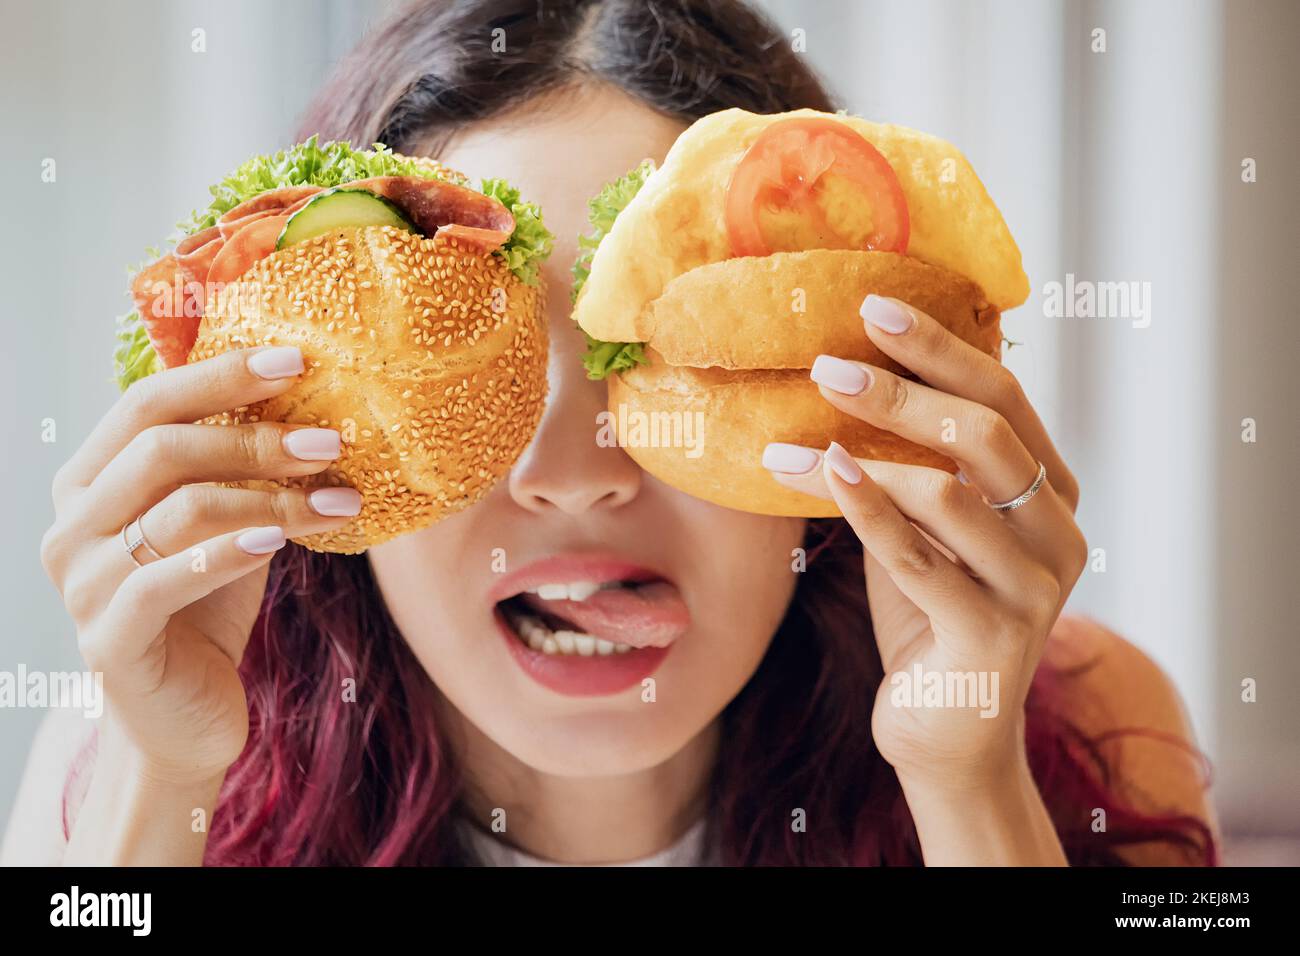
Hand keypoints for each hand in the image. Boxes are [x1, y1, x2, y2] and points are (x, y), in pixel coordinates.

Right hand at [40, 346, 360, 784]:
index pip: (146, 403)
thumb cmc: (209, 609)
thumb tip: (312, 400)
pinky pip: (168, 581)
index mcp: (90, 482)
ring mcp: (81, 583)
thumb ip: (241, 470)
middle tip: (331, 441)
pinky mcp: (108, 640)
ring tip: (339, 499)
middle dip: (256, 437)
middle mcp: (72, 524)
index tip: (296, 360)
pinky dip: (230, 554)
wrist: (186, 717)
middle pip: (162, 448)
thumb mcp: (228, 525)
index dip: (218, 375)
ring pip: (178, 510)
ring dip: (270, 498)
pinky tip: (282, 542)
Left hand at [764, 295, 1086, 791]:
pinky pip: (919, 558)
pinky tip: (819, 473)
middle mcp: (1058, 533)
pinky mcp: (991, 636)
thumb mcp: (931, 526)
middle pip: (984, 433)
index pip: (1003, 398)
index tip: (873, 306)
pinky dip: (866, 510)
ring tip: (790, 436)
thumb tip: (868, 366)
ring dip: (864, 452)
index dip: (940, 347)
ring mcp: (1033, 588)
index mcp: (1051, 493)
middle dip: (902, 389)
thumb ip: (922, 460)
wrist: (947, 733)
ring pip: (949, 492)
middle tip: (825, 364)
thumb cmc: (929, 617)